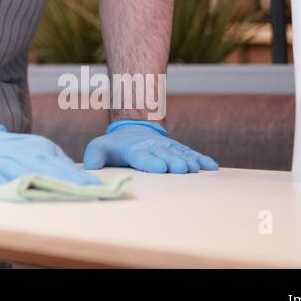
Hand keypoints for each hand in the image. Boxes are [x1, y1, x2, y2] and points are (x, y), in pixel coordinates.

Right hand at [0, 122, 100, 186]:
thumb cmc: (9, 153)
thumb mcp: (34, 151)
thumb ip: (57, 164)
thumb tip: (87, 183)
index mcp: (36, 146)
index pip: (60, 163)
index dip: (76, 176)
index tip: (94, 189)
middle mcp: (19, 151)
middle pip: (44, 167)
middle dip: (63, 180)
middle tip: (83, 194)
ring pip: (20, 171)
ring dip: (38, 184)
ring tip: (56, 198)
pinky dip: (3, 184)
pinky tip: (15, 193)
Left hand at [83, 120, 217, 173]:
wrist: (133, 130)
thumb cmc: (115, 146)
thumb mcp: (100, 147)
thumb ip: (94, 156)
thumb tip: (89, 170)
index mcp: (135, 150)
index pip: (143, 157)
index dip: (151, 162)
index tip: (160, 168)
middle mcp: (154, 147)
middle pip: (165, 155)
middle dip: (173, 162)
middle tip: (181, 169)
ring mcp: (168, 147)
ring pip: (180, 153)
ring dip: (189, 161)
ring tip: (196, 169)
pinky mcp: (178, 149)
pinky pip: (192, 153)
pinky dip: (202, 159)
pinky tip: (212, 167)